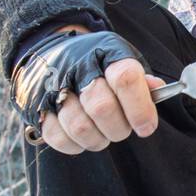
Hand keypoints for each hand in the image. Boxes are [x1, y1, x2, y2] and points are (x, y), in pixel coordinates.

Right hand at [11, 25, 168, 154]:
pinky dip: (76, 145)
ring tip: (104, 134)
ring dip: (98, 139)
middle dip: (119, 128)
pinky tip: (83, 137)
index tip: (146, 127)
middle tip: (122, 129)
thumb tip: (159, 91)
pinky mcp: (37, 107)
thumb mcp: (122, 61)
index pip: (125, 79)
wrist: (50, 51)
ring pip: (80, 127)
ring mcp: (54, 88)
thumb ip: (141, 80)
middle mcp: (78, 68)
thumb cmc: (97, 64)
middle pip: (102, 108)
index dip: (140, 108)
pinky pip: (58, 138)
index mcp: (106, 54)